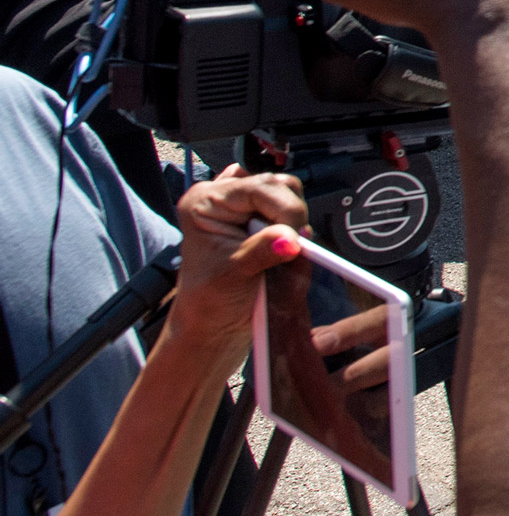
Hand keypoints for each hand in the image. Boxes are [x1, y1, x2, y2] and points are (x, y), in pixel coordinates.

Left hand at [160, 170, 312, 364]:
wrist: (210, 329)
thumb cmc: (208, 305)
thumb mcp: (233, 276)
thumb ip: (261, 252)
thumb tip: (291, 239)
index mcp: (205, 202)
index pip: (261, 186)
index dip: (285, 211)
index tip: (296, 240)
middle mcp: (222, 198)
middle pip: (278, 186)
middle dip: (290, 216)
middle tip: (287, 248)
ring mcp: (242, 209)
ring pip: (289, 197)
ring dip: (292, 225)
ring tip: (281, 254)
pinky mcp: (258, 220)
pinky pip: (288, 212)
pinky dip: (293, 229)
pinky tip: (283, 248)